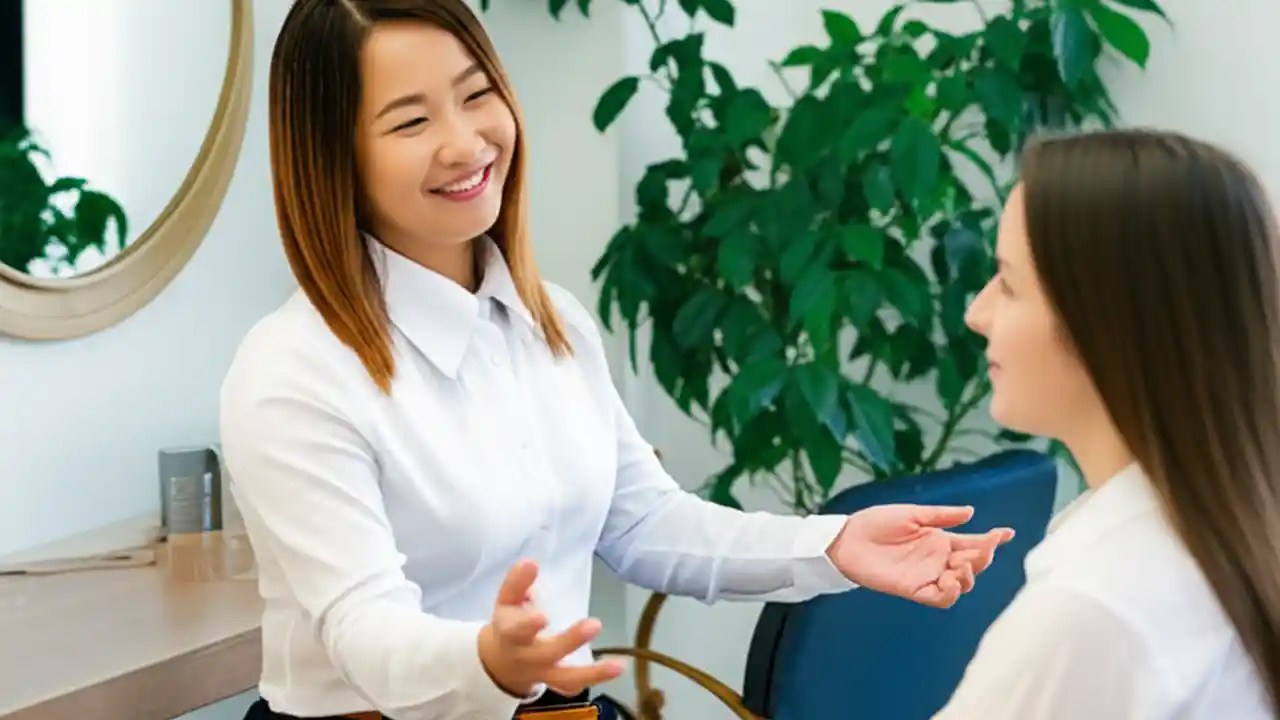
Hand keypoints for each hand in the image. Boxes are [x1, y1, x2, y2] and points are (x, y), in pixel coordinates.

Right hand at [478, 560, 624, 697]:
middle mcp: (526, 657)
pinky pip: (574, 685)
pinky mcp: (555, 682)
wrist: (501, 662)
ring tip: (618, 665)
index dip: (528, 626)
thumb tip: (531, 562)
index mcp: (510, 635)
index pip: (516, 632)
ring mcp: (542, 673)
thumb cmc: (509, 624)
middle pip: (547, 654)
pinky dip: (595, 679)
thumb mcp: (506, 602)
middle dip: (571, 641)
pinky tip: (616, 668)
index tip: (543, 617)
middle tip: (594, 624)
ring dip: (592, 672)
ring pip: (566, 678)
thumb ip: (517, 583)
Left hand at [826, 504, 1013, 608]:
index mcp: (940, 539)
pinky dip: (950, 593)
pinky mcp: (913, 589)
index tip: (1007, 533)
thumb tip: (971, 512)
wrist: (847, 539)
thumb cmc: (875, 522)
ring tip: (958, 566)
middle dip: (982, 559)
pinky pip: (939, 599)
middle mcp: (937, 559)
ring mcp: (927, 575)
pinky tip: (949, 580)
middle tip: (978, 550)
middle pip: (972, 565)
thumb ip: (941, 515)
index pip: (973, 542)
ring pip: (961, 584)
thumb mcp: (911, 513)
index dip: (992, 540)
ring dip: (968, 577)